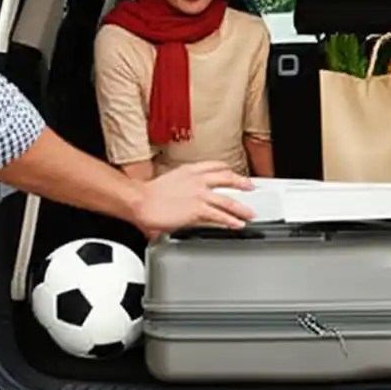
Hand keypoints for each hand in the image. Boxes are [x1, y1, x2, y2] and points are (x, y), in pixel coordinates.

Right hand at [130, 160, 255, 235]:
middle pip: (227, 178)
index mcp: (190, 170)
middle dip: (241, 183)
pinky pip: (219, 215)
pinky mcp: (197, 210)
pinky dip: (231, 220)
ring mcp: (199, 194)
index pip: (216, 165)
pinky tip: (237, 224)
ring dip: (241, 208)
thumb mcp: (171, 179)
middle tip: (250, 187)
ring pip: (227, 200)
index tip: (234, 173)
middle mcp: (198, 179)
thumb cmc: (149, 193)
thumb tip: (188, 192)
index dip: (228, 169)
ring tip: (249, 213)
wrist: (140, 200)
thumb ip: (184, 183)